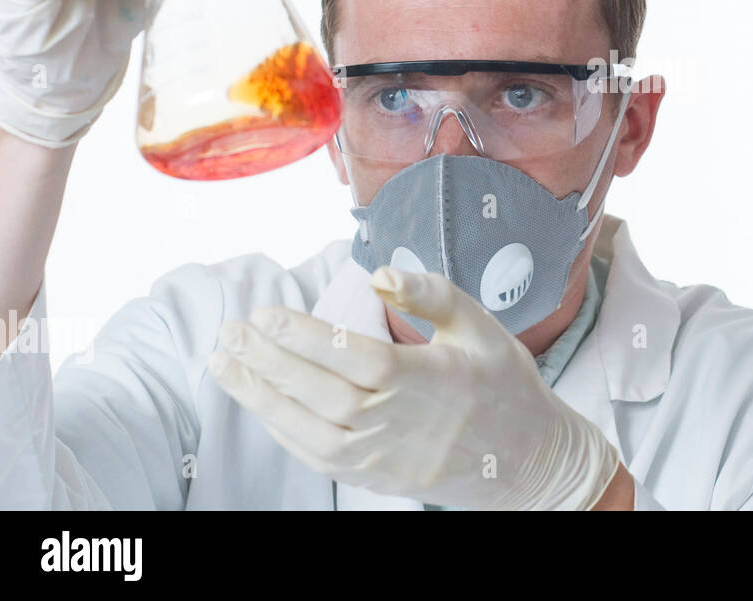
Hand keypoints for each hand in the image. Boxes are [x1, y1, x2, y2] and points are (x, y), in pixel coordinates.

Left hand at [207, 266, 621, 509]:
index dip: (305, 337)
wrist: (527, 460)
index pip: (355, 357)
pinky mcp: (376, 480)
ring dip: (262, 398)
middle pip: (320, 393)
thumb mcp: (481, 326)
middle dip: (267, 363)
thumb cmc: (503, 384)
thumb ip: (431, 294)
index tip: (265, 314)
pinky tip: (261, 405)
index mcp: (429, 379)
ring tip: (225, 366)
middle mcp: (400, 422)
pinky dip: (284, 432)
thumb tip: (379, 273)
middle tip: (229, 334)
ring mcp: (385, 457)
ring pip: (309, 430)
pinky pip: (318, 458)